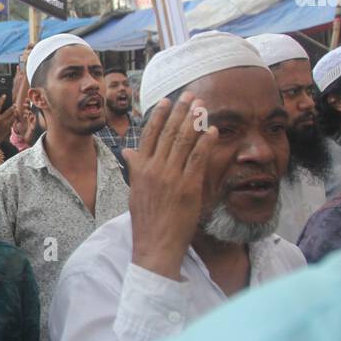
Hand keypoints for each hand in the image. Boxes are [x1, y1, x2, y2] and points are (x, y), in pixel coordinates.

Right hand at [0, 95, 15, 155]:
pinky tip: (14, 116)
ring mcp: (4, 125)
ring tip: (16, 110)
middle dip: (12, 107)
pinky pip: (12, 122)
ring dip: (15, 112)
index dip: (1, 100)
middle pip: (8, 111)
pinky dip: (14, 118)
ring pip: (12, 116)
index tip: (5, 95)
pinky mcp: (8, 129)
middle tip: (14, 104)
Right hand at [122, 94, 216, 280]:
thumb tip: (128, 151)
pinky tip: (212, 131)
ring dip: (194, 122)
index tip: (168, 101)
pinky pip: (198, 159)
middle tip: (191, 95)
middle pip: (169, 133)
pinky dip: (205, 143)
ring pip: (183, 142)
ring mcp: (171, 178)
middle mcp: (154, 170)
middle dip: (181, 111)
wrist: (155, 244)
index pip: (150, 135)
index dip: (160, 116)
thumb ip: (135, 168)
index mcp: (140, 169)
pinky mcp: (188, 187)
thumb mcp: (134, 191)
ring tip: (203, 107)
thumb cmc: (146, 220)